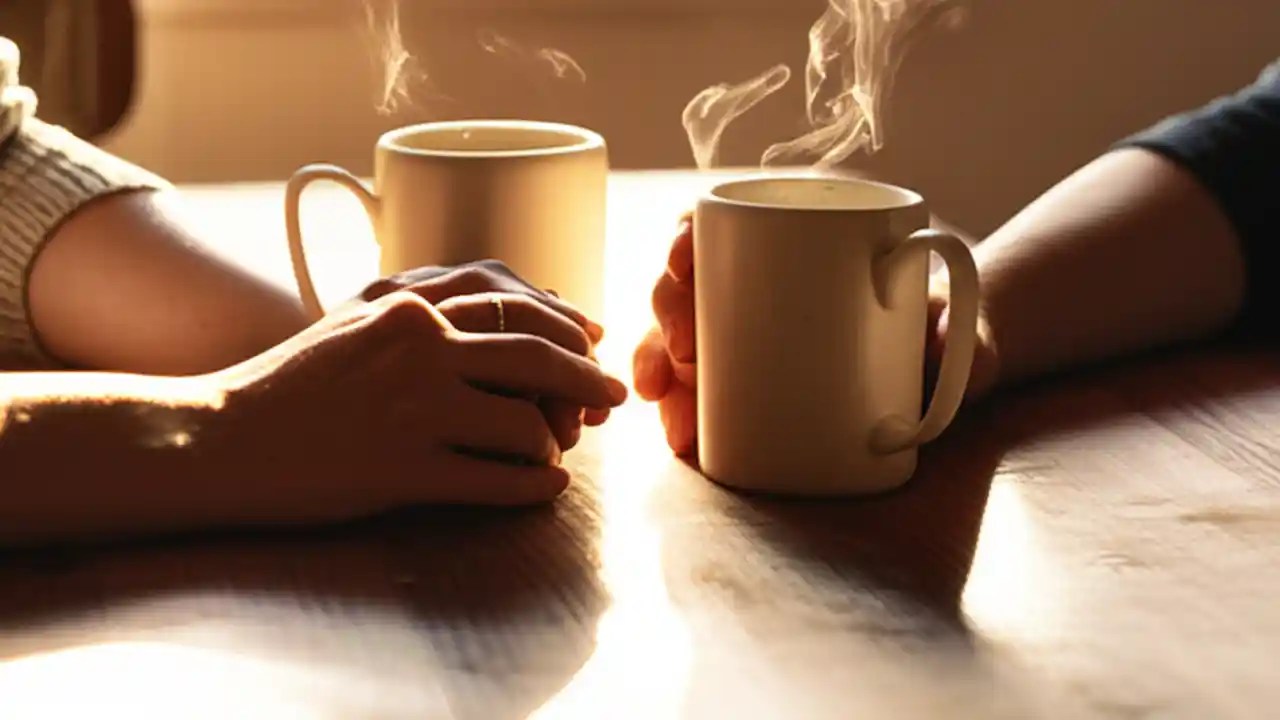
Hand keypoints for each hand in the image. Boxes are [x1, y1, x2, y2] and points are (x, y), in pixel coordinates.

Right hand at [217, 291, 627, 518]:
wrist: (216, 439)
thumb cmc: (289, 383)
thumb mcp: (354, 320)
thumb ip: (421, 306)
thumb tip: (499, 311)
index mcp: (408, 305)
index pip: (515, 304)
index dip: (567, 323)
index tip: (593, 340)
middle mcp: (417, 347)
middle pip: (537, 356)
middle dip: (587, 379)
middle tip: (613, 396)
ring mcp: (412, 410)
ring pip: (524, 422)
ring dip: (552, 442)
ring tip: (555, 452)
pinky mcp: (402, 471)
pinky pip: (496, 481)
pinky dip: (533, 487)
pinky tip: (547, 488)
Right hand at [632, 213, 999, 456]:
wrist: (948, 375)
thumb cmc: (946, 333)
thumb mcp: (961, 328)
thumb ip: (965, 335)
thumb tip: (943, 338)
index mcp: (792, 247)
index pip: (719, 223)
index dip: (685, 236)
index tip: (683, 262)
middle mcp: (755, 288)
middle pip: (686, 283)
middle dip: (666, 313)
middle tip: (684, 352)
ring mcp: (743, 337)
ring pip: (676, 339)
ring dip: (658, 369)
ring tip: (671, 410)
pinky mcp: (742, 386)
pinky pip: (692, 390)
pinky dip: (678, 410)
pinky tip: (677, 431)